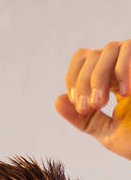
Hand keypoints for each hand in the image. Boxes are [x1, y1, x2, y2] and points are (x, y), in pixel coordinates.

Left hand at [55, 41, 130, 159]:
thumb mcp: (106, 132)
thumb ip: (82, 118)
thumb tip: (57, 100)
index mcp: (111, 80)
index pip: (84, 60)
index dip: (75, 78)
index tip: (81, 106)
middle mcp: (125, 68)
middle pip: (94, 54)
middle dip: (85, 81)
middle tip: (91, 106)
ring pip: (113, 48)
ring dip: (100, 75)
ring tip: (102, 101)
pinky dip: (124, 69)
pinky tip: (126, 92)